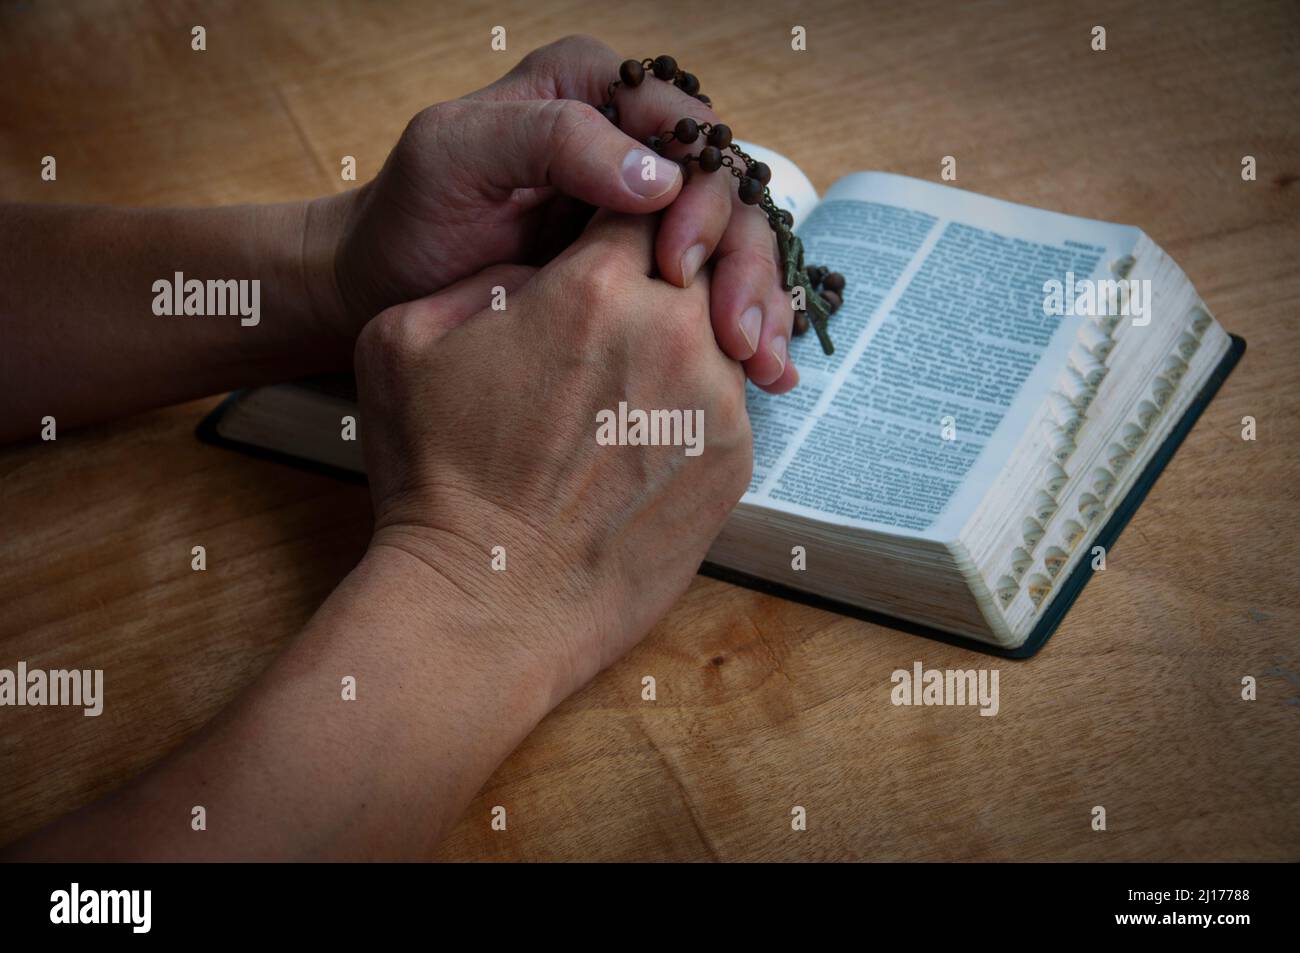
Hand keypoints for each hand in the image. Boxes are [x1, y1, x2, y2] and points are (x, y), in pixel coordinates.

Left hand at [326, 34, 798, 393]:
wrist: (386, 288)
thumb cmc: (409, 215)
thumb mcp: (457, 156)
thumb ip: (552, 140)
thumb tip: (660, 177)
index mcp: (593, 89)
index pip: (685, 127)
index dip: (700, 194)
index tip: (677, 268)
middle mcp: (632, 141)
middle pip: (725, 189)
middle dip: (743, 261)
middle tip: (738, 334)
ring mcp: (645, 208)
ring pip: (734, 240)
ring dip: (758, 300)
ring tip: (763, 365)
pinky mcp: (644, 265)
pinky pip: (711, 286)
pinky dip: (739, 326)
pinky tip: (761, 372)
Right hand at [353, 211, 753, 695]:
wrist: (490, 602)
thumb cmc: (438, 477)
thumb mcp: (403, 340)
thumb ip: (481, 276)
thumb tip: (542, 276)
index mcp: (595, 288)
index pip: (640, 206)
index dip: (624, 212)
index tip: (613, 234)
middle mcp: (673, 333)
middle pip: (696, 263)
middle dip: (666, 270)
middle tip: (625, 304)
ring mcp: (716, 403)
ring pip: (721, 332)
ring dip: (684, 338)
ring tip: (632, 376)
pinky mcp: (736, 464)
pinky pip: (730, 402)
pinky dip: (697, 403)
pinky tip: (646, 434)